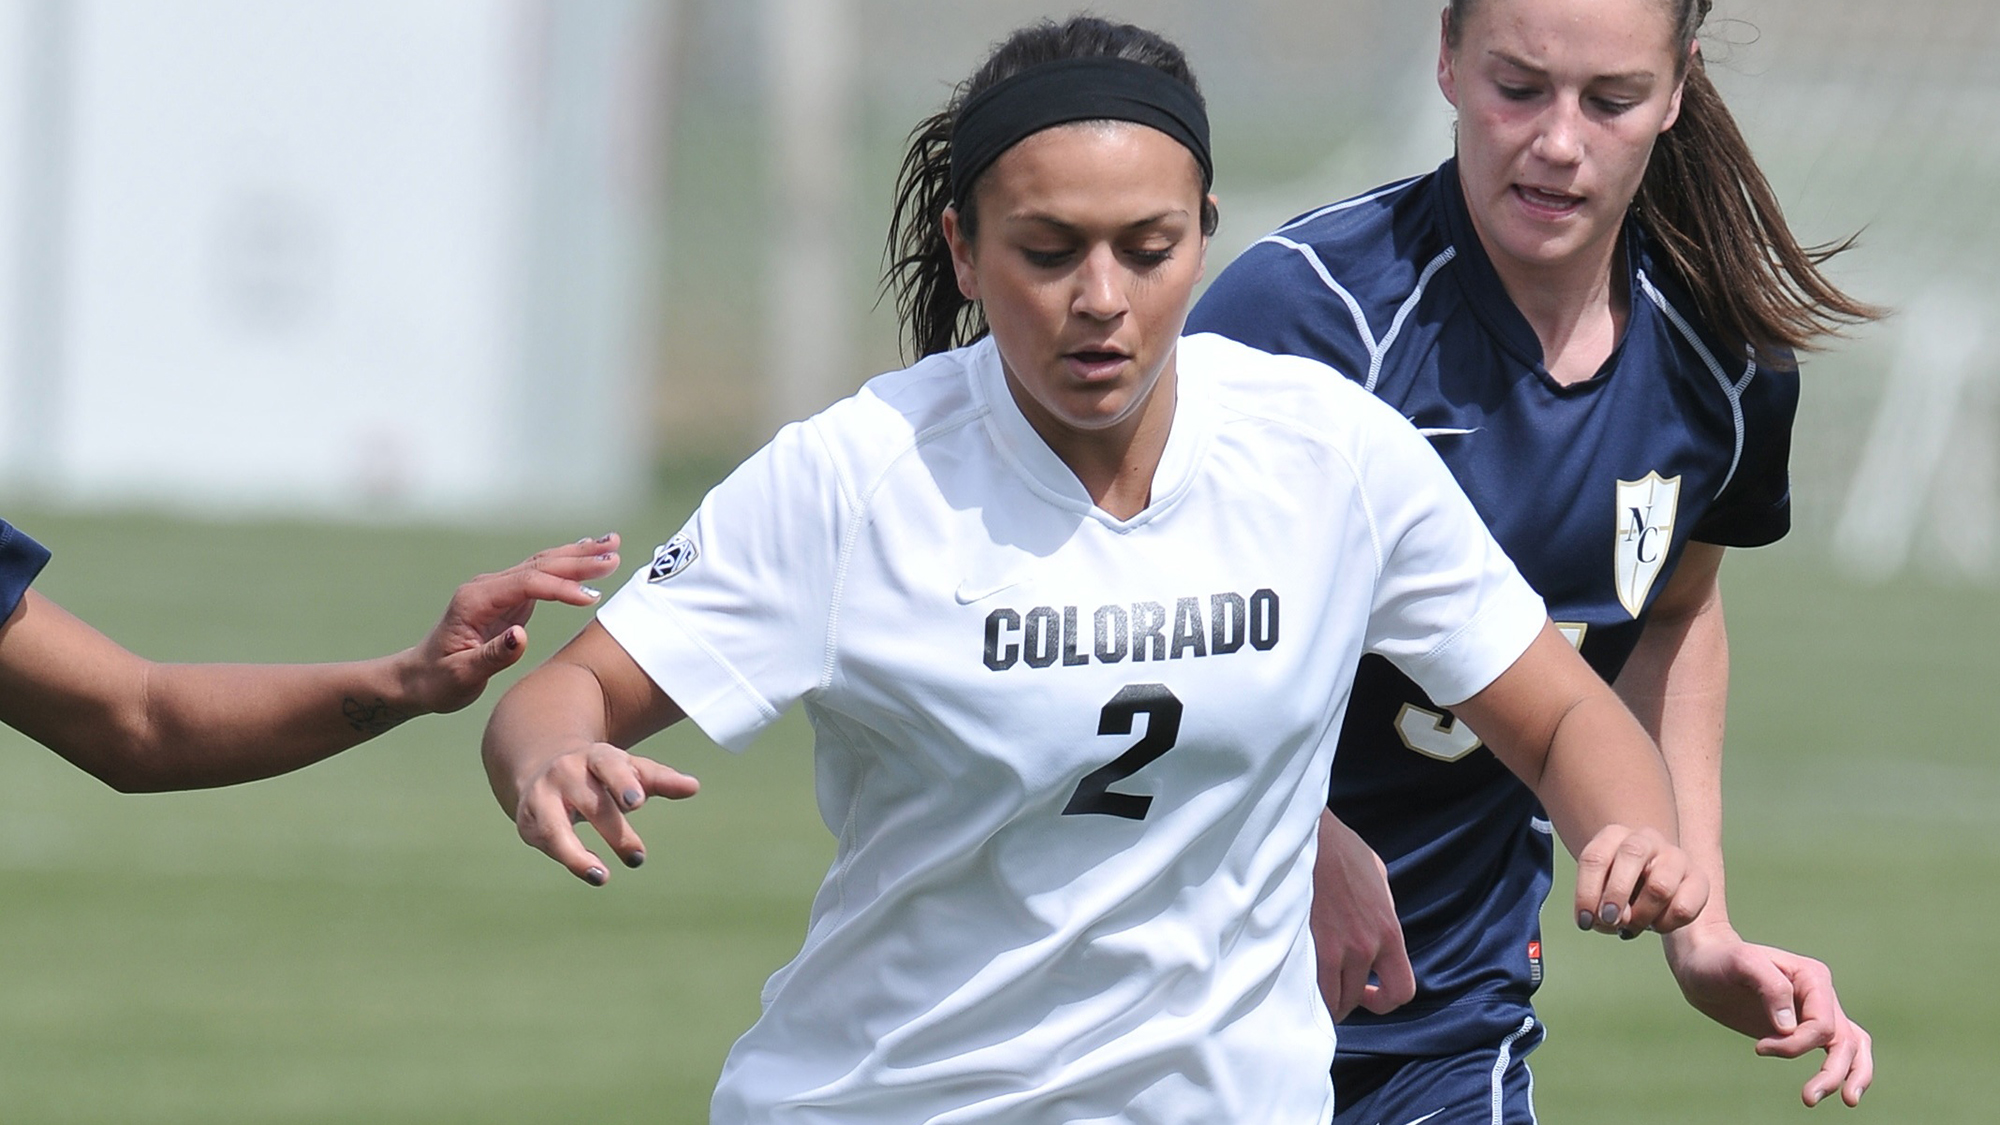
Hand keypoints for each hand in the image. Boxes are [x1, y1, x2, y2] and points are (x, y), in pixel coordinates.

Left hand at [403, 535, 621, 714]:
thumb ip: (493, 656)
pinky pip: (542, 575)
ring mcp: (497, 590)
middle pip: (539, 565)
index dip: (560, 588)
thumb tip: (522, 636)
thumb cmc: (439, 680)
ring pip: (542, 564)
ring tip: (611, 543)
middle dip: (578, 558)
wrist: (419, 677)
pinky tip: (586, 554)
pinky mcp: (507, 597)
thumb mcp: (463, 675)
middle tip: (614, 553)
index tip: (591, 597)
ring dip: (577, 554)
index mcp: (476, 601)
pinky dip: (567, 564)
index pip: (527, 584)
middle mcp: (487, 587)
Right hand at [510, 739, 699, 884]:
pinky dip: (569, 857)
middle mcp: (566, 773)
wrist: (543, 765)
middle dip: (613, 830)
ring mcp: (543, 797)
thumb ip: (660, 779)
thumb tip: (694, 787)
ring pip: (555, 828)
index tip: (637, 803)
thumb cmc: (601, 773)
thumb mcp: (629, 770)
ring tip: (602, 877)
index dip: (622, 783)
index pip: (610, 766)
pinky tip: (592, 869)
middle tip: (638, 858)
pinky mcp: (528, 821)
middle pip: (590, 802)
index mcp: (597, 757)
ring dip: (576, 855)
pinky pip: (548, 843)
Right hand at [1311, 809, 1414, 1019]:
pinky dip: (1303, 990)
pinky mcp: (1304, 944)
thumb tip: (1377, 925)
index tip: (1368, 993)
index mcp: (1389, 931)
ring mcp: (1334, 948)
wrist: (1307, 835)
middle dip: (1347, 999)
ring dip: (1323, 999)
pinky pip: (1307, 987)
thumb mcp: (1379, 877)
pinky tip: (1296, 980)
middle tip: (1332, 987)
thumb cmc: (1340, 849)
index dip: (1384, 1000)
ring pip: (1331, 1000)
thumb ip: (1383, 909)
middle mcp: (1365, 947)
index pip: (1401, 990)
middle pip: (1357, 999)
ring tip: (1312, 988)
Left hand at [1572, 824, 1707, 937]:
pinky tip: (1656, 924)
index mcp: (1612, 836)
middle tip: (1610, 921)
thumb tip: (1621, 918)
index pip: (1595, 857)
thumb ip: (1600, 908)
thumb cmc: (1619, 895)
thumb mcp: (1601, 897)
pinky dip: (1665, 925)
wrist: (1655, 893)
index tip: (1584, 921)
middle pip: (1631, 854)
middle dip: (1616, 894)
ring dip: (1642, 915)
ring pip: (1660, 886)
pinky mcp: (1699, 879)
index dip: (1586, 893)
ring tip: (1635, 925)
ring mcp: (1675, 856)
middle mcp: (1645, 838)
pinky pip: (1683, 908)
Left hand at [1664, 921, 1872, 1106]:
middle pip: (1844, 1040)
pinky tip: (1840, 1090)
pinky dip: (1842, 1070)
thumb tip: (1789, 1026)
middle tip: (1808, 1099)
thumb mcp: (1739, 963)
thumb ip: (1770, 986)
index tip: (1759, 1048)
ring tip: (1848, 1102)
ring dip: (1851, 1075)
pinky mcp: (1803, 1029)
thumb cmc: (1719, 960)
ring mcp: (1814, 1012)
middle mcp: (1820, 995)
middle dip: (1833, 1073)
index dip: (1795, 1044)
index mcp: (1813, 977)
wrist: (1703, 965)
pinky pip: (1836, 1049)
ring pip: (1852, 1046)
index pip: (1822, 1024)